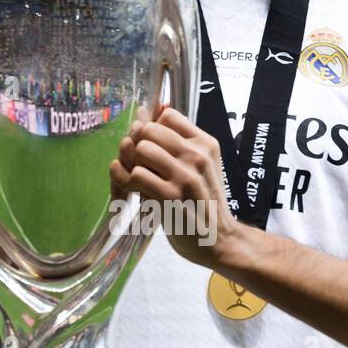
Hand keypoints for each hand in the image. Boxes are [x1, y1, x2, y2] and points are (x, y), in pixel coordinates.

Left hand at [109, 105, 239, 268]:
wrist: (219, 240)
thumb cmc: (205, 204)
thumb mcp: (204, 167)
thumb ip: (181, 142)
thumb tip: (158, 107)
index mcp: (205, 144)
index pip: (167, 116)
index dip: (152, 130)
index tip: (150, 148)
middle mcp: (197, 155)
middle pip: (149, 130)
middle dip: (137, 146)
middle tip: (138, 165)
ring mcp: (184, 175)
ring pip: (141, 149)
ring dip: (132, 165)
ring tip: (136, 181)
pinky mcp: (169, 196)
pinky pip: (135, 175)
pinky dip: (127, 183)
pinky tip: (133, 192)